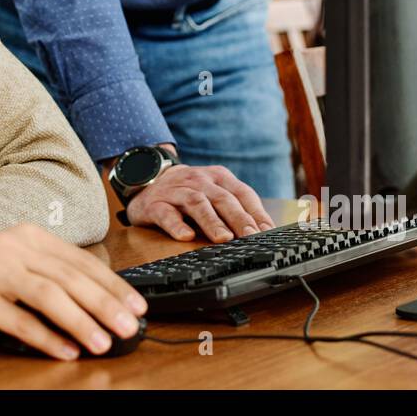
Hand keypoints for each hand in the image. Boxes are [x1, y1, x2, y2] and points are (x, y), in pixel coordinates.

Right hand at [0, 222, 147, 359]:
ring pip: (49, 296)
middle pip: (70, 277)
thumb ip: (50, 272)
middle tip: (129, 325)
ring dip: (81, 321)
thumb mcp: (15, 260)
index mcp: (29, 236)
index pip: (81, 260)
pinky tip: (66, 350)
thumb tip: (97, 301)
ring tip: (103, 342)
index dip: (112, 283)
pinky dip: (46, 337)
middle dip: (105, 304)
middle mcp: (14, 248)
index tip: (136, 304)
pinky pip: (19, 320)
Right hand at [125, 161, 274, 242]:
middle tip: (250, 237)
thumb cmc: (189, 192)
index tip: (267, 233)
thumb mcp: (214, 193)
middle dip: (238, 219)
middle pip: (222, 199)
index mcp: (219, 177)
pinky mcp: (155, 203)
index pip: (243, 193)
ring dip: (212, 221)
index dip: (256, 213)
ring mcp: (177, 190)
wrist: (149, 180)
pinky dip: (176, 225)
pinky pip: (166, 214)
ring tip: (223, 238)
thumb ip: (235, 208)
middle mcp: (199, 180)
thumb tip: (262, 233)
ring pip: (197, 203)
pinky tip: (185, 236)